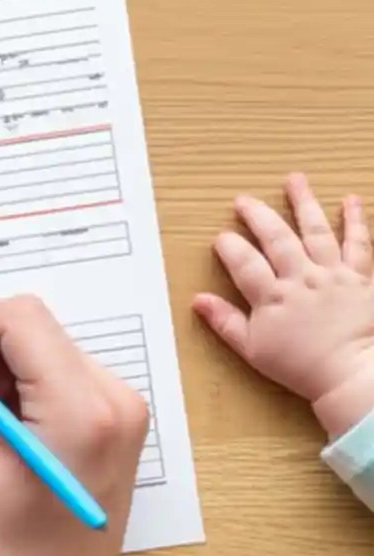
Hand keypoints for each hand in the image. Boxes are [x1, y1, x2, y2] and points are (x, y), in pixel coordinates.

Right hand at [193, 173, 373, 437]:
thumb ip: (225, 322)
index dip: (230, 246)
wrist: (355, 375)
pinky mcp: (361, 278)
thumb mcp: (253, 351)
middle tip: (243, 199)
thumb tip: (198, 300)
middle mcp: (301, 278)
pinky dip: (356, 220)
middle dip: (258, 215)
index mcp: (272, 297)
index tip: (221, 236)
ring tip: (295, 179)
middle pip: (277, 238)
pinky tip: (350, 201)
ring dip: (304, 203)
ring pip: (316, 231)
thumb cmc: (303, 367)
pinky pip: (360, 244)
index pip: (244, 262)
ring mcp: (333, 275)